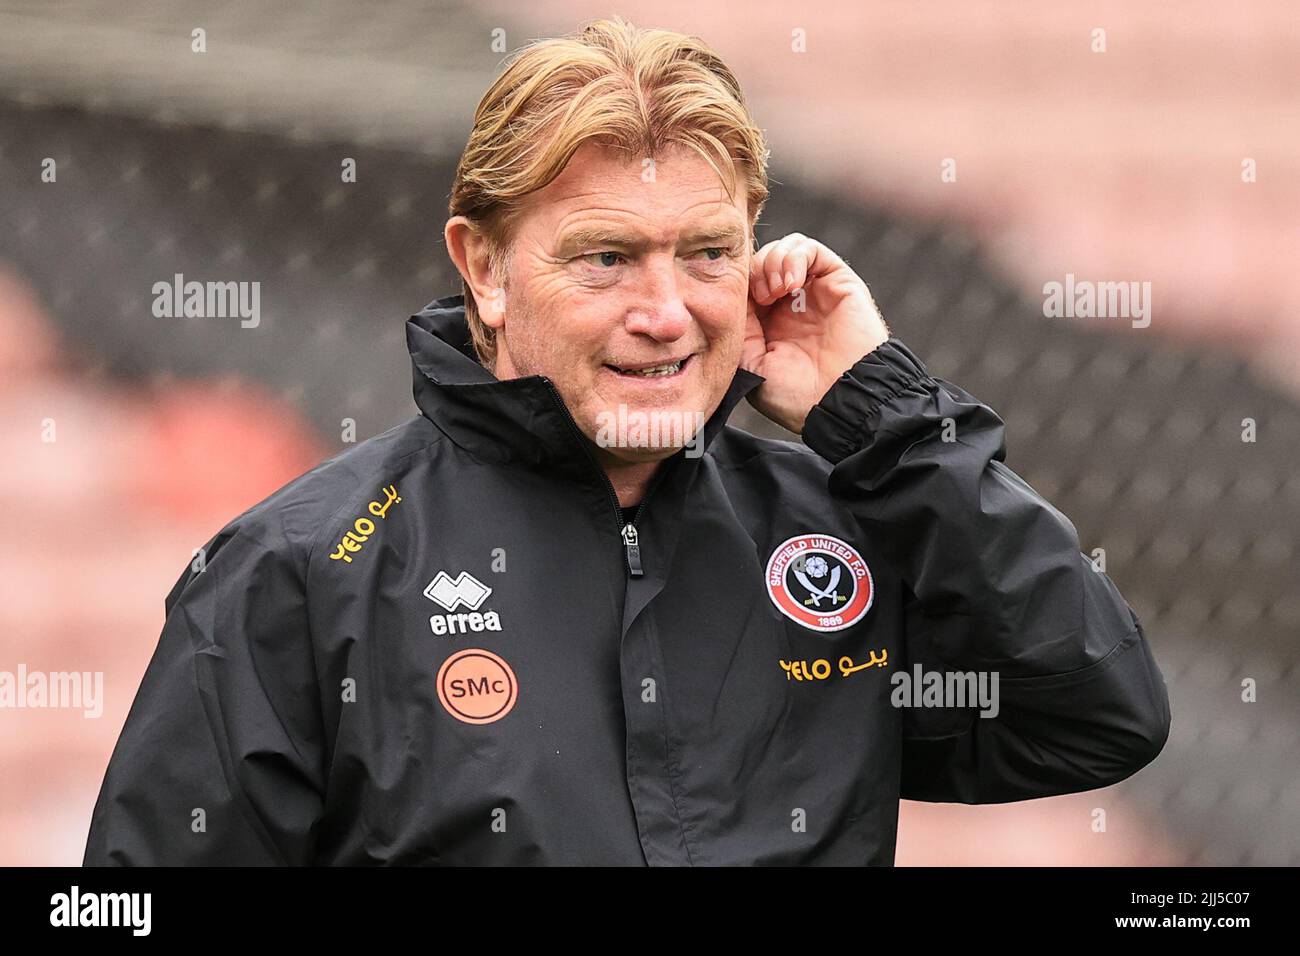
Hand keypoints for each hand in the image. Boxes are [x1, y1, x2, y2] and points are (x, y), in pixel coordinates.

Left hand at [740, 233, 889, 433]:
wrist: (838, 401)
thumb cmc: (795, 395)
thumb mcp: (750, 364)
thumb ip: (739, 327)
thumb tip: (732, 293)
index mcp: (768, 323)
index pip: (745, 282)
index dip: (737, 282)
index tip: (736, 301)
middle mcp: (791, 303)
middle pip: (762, 261)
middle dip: (754, 271)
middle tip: (760, 296)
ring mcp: (814, 290)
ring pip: (784, 249)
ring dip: (772, 262)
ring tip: (776, 291)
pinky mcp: (837, 280)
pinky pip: (810, 249)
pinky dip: (794, 256)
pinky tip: (790, 283)